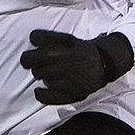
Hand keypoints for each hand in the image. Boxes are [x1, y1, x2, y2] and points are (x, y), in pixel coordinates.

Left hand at [19, 30, 133, 104]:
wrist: (102, 66)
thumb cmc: (80, 52)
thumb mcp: (68, 38)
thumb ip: (48, 37)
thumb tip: (32, 39)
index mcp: (64, 49)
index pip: (34, 44)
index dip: (33, 47)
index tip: (37, 48)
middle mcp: (64, 65)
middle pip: (32, 63)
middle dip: (34, 61)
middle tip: (42, 62)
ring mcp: (67, 82)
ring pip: (39, 77)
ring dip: (42, 74)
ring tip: (54, 72)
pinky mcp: (69, 95)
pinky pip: (44, 97)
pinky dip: (40, 93)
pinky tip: (41, 90)